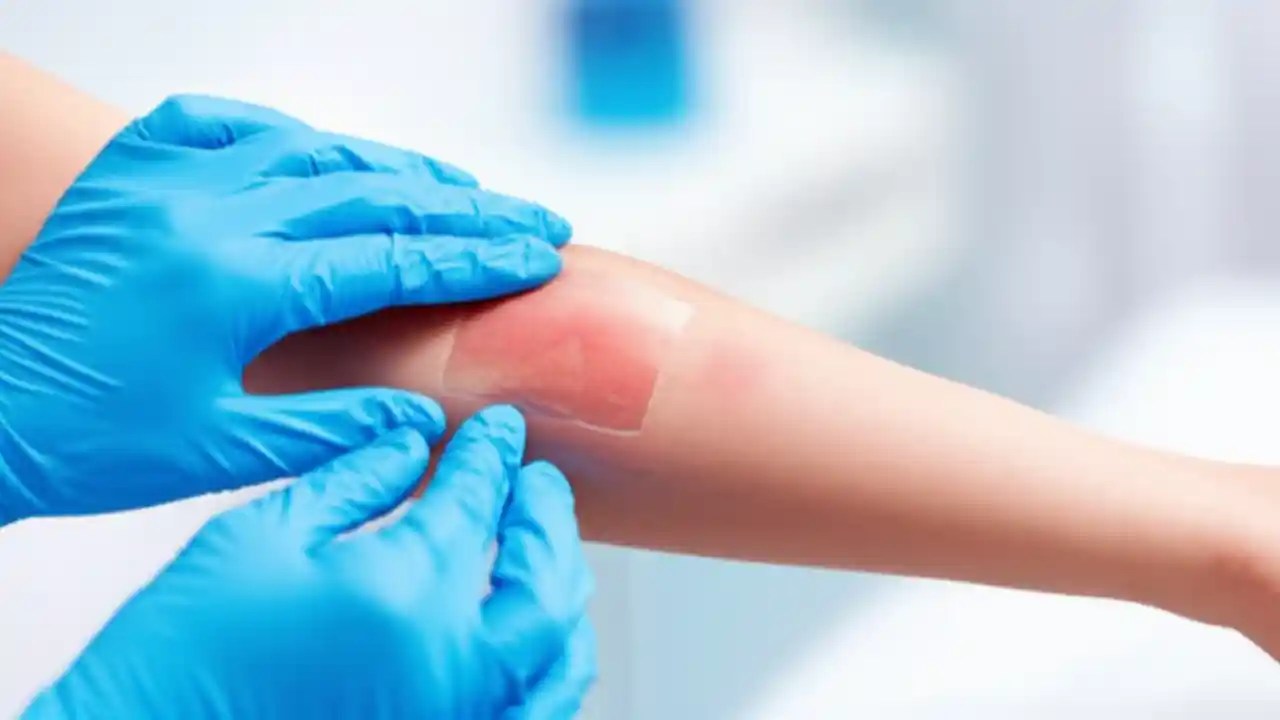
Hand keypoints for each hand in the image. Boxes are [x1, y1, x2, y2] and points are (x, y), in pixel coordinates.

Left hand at [0, 95, 571, 523]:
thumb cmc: (94, 447)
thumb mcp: (222, 452)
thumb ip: (334, 426)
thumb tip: (424, 413)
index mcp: (236, 284)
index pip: (391, 259)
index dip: (475, 257)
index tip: (538, 254)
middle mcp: (206, 212)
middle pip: (370, 194)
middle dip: (466, 208)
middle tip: (534, 217)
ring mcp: (164, 180)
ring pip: (311, 151)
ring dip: (397, 168)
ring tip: (464, 187)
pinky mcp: (129, 171)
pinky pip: (221, 122)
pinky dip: (288, 132)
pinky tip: (326, 149)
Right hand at [24, 406, 595, 718]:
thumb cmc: (178, 653)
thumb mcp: (258, 538)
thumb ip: (351, 482)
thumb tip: (411, 443)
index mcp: (403, 594)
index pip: (474, 505)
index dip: (491, 457)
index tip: (499, 430)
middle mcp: (452, 666)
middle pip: (543, 581)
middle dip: (547, 519)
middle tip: (538, 481)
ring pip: (558, 657)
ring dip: (565, 592)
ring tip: (549, 551)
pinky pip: (536, 712)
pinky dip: (553, 667)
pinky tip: (540, 640)